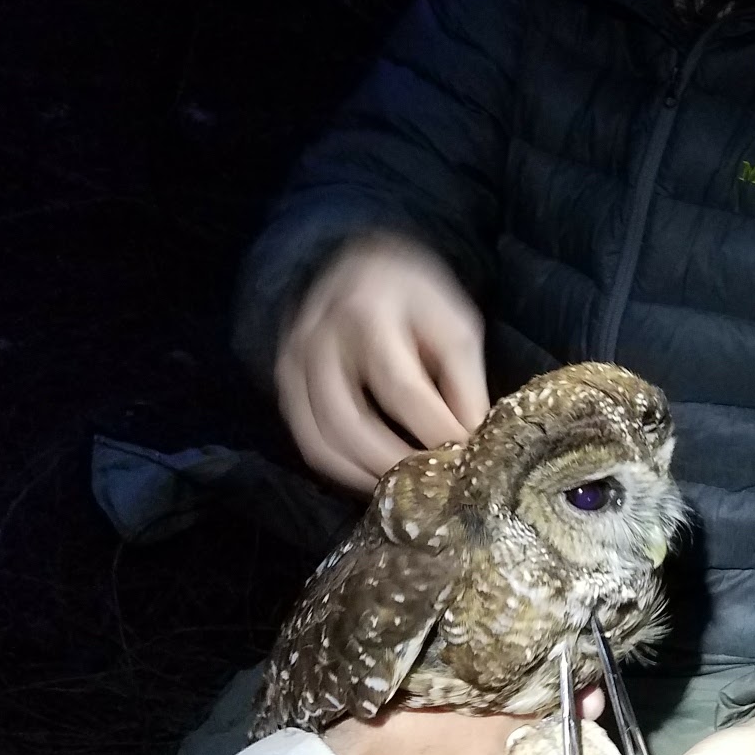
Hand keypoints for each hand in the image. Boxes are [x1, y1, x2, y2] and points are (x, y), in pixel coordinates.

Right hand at [275, 233, 488, 489]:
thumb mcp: (454, 323)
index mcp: (369, 311)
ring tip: (405, 489)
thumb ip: (464, 380)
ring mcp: (294, 361)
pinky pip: (307, 440)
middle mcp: (320, 336)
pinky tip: (373, 478)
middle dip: (396, 462)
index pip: (401, 387)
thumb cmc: (415, 296)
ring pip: (322, 438)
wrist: (361, 265)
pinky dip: (340, 468)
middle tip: (433, 484)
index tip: (465, 457)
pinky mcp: (285, 381)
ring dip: (365, 474)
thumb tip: (469, 437)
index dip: (434, 429)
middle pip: (351, 420)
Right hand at [326, 688, 604, 754]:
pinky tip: (465, 703)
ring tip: (500, 679)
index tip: (577, 680)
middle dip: (537, 713)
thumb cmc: (427, 736)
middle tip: (538, 670)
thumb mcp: (493, 715)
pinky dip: (473, 733)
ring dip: (502, 721)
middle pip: (533, 751)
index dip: (573, 713)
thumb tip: (592, 700)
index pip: (566, 752)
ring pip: (499, 754)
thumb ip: (544, 709)